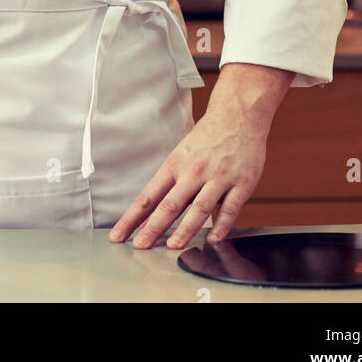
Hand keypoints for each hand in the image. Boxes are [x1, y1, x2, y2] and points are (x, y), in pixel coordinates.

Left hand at [109, 105, 267, 249]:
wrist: (238, 114)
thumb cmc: (207, 137)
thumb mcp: (182, 155)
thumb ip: (169, 187)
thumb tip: (148, 217)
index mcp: (175, 165)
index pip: (148, 196)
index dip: (132, 218)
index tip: (119, 234)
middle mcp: (194, 171)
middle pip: (170, 204)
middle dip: (153, 228)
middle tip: (140, 246)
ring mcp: (218, 177)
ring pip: (199, 208)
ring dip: (185, 229)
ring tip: (173, 247)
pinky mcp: (242, 182)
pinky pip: (230, 208)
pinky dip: (221, 226)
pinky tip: (213, 239)